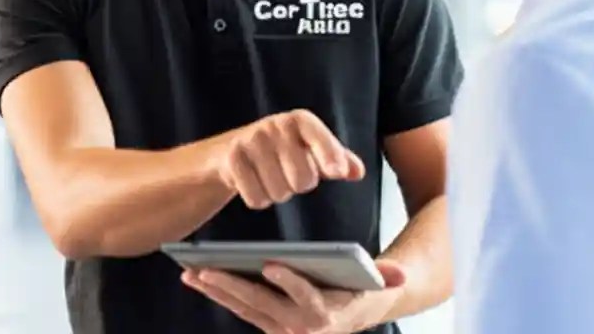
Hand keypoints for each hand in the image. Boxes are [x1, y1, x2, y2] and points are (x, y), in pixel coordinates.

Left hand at [182, 259, 406, 333]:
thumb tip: (399, 275)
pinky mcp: (267, 324)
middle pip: (264, 305)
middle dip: (234, 287)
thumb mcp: (377, 283)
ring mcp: (280, 328)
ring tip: (193, 273)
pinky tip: (197, 277)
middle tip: (208, 270)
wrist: (353, 314)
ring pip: (245, 309)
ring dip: (218, 291)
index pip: (307, 300)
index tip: (272, 265)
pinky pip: (240, 309)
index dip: (290, 284)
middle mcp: (300, 328)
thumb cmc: (361, 290)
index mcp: (327, 316)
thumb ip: (387, 276)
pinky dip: (219, 294)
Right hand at [218, 109, 365, 208]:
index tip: (337, 172)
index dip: (329, 154)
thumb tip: (357, 171)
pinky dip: (258, 198)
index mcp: (299, 121)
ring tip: (270, 176)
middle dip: (299, 185)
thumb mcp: (309, 149)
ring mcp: (251, 141)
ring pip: (279, 192)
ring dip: (278, 193)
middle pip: (302, 178)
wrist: (231, 150)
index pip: (317, 135)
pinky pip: (257, 198)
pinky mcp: (232, 160)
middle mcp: (274, 126)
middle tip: (289, 174)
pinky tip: (254, 183)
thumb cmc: (280, 150)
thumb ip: (337, 159)